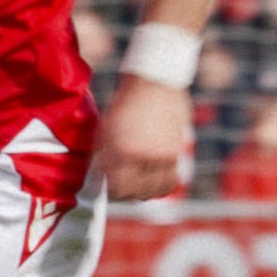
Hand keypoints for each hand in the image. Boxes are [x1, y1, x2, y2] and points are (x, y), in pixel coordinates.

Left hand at [99, 76, 190, 201]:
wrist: (154, 82)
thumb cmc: (124, 104)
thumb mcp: (106, 128)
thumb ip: (103, 155)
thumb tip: (101, 178)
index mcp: (120, 150)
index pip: (117, 189)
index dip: (113, 192)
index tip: (111, 189)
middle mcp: (141, 156)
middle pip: (136, 194)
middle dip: (128, 195)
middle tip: (124, 189)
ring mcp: (160, 155)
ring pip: (155, 191)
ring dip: (147, 193)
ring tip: (141, 187)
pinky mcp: (176, 151)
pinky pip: (171, 180)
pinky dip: (163, 186)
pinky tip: (156, 180)